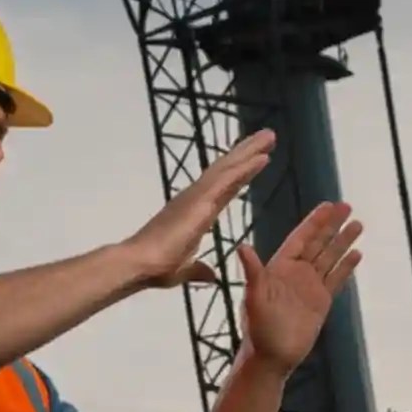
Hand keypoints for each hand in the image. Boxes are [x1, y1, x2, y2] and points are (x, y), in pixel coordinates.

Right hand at [122, 129, 275, 287]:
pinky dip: (245, 167)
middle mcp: (196, 197)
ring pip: (228, 168)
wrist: (140, 264)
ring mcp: (198, 196)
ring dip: (250, 151)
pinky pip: (228, 179)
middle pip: (228, 170)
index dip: (242, 173)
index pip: (225, 188)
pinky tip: (263, 157)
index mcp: (196, 212)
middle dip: (247, 152)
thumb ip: (199, 269)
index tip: (258, 159)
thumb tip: (211, 275)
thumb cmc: (157, 267)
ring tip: (270, 136)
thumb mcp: (184, 269)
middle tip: (268, 136)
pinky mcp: (200, 200)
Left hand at [234, 201, 363, 373]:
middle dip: (332, 225)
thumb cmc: (258, 328)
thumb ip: (252, 271)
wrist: (272, 356)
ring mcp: (310, 286)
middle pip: (318, 243)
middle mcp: (296, 273)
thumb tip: (242, 246)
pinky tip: (357, 254)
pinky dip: (346, 266)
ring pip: (329, 257)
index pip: (301, 238)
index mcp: (279, 267)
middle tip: (347, 206)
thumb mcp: (254, 297)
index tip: (328, 205)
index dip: (314, 222)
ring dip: (343, 241)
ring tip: (358, 224)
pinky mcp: (321, 301)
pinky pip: (336, 279)